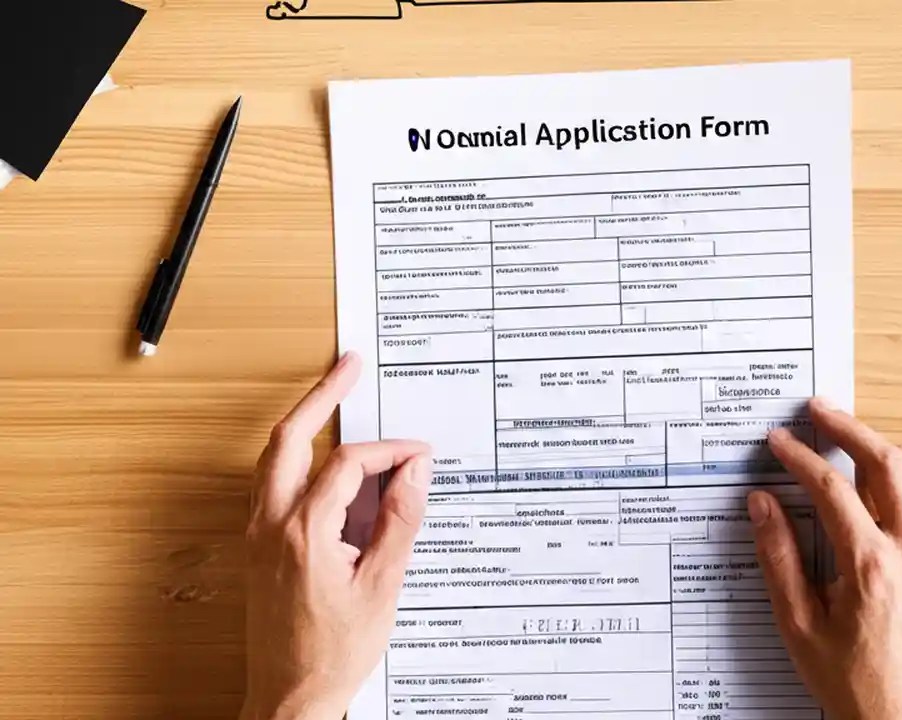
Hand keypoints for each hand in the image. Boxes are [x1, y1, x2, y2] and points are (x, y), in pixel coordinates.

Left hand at [240, 352, 431, 719]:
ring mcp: (257, 534)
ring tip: (332, 398)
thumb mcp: (383, 585)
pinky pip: (271, 484)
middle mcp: (271, 525)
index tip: (418, 455)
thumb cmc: (332, 652)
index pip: (349, 465)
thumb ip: (399, 521)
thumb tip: (414, 472)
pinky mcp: (257, 546)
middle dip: (320, 396)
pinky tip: (320, 460)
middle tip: (348, 368)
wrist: (290, 697)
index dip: (389, 451)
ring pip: (273, 457)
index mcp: (303, 532)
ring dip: (302, 424)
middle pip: (290, 438)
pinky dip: (297, 458)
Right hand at [749, 398, 901, 719]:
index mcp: (870, 565)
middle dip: (848, 429)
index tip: (779, 442)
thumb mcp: (798, 624)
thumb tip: (763, 504)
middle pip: (885, 463)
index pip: (832, 488)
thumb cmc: (853, 683)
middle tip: (819, 411)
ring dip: (889, 445)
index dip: (801, 456)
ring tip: (857, 437)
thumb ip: (778, 558)